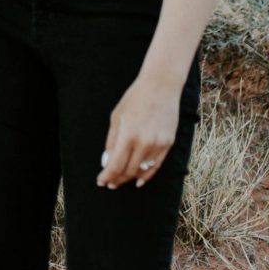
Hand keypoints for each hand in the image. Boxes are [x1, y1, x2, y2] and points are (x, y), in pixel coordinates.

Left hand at [97, 73, 180, 189]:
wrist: (160, 86)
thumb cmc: (135, 99)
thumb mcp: (117, 117)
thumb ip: (111, 142)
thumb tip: (107, 163)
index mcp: (128, 135)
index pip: (116, 165)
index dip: (107, 176)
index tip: (101, 181)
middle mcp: (144, 143)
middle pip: (129, 171)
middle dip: (117, 179)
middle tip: (110, 183)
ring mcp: (158, 144)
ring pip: (142, 171)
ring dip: (130, 178)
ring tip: (121, 181)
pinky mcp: (168, 144)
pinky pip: (156, 166)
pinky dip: (147, 175)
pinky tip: (139, 181)